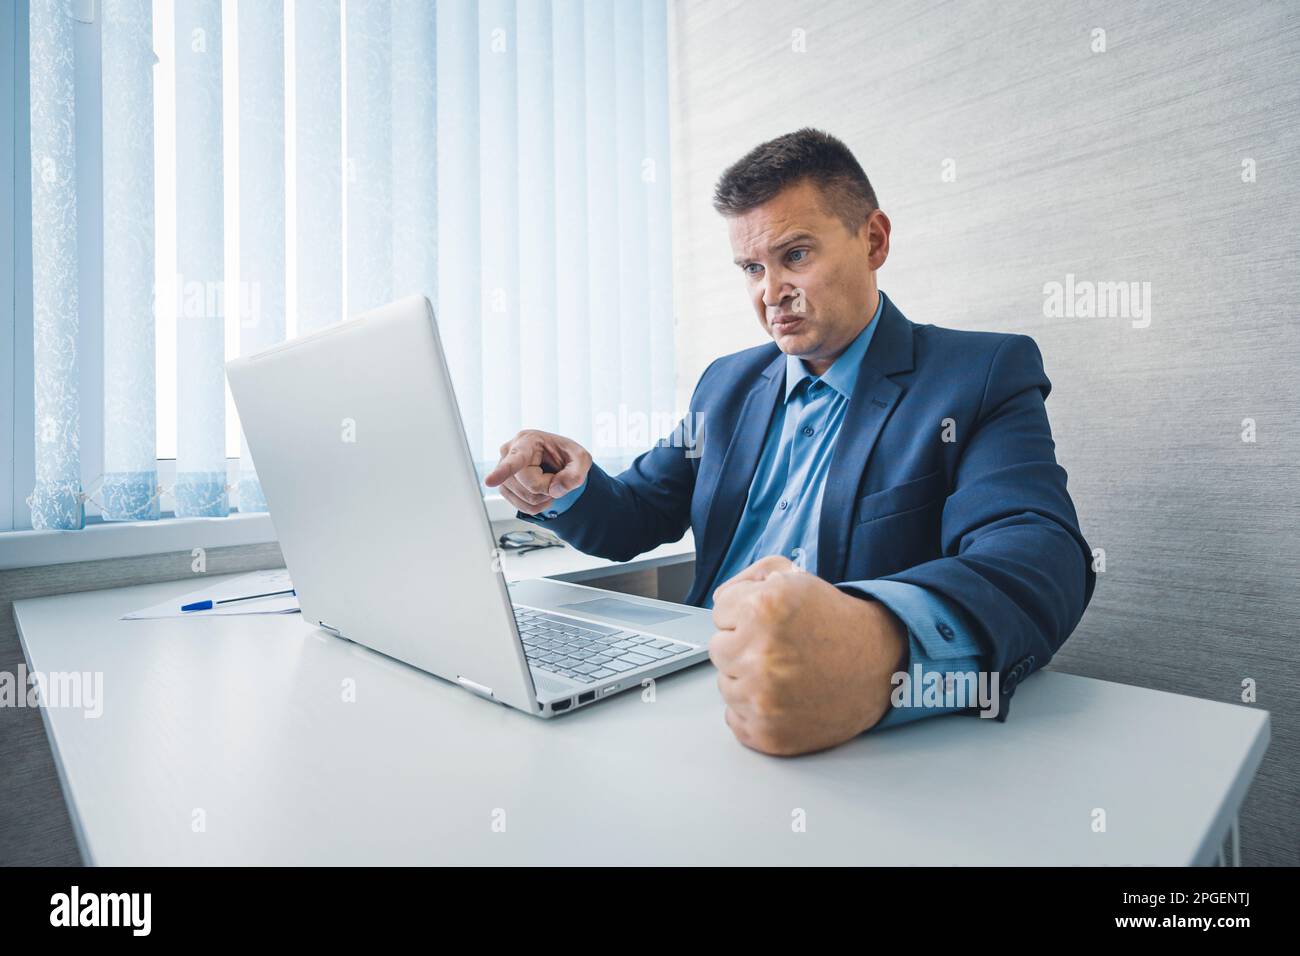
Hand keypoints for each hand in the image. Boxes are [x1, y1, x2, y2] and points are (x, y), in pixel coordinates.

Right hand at [484, 429, 592, 515]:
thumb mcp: (581, 459)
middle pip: (530, 486)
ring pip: (526, 499)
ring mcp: (503, 473)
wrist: (557, 461)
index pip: (515, 459)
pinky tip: (542, 491)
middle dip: (550, 487)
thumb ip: (576, 473)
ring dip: (544, 496)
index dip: (502, 471)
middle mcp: (508, 454)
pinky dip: (538, 505)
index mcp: (527, 441)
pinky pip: (523, 508)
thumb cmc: (567, 455)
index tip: (489, 481)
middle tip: (556, 474)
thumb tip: (556, 490)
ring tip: (547, 480)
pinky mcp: (504, 488)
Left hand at [709, 556, 907, 755]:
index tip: (772, 620)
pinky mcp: (768, 733)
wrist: (879, 664)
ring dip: (748, 678)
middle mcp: (761, 656)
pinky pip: (735, 718)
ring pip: (725, 685)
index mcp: (763, 610)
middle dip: (744, 645)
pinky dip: (754, 710)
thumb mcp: (792, 577)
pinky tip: (783, 695)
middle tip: (781, 646)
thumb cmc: (832, 621)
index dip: (745, 613)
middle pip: (718, 649)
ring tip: (786, 670)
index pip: (719, 612)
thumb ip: (745, 579)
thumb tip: (718, 603)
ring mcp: (763, 700)